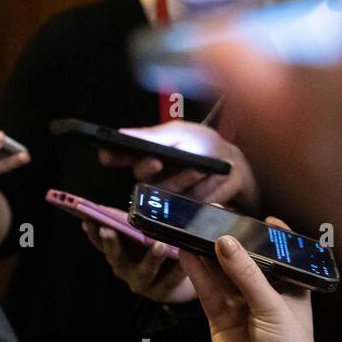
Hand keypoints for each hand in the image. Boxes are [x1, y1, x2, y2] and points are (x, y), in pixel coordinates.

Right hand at [84, 221, 195, 304]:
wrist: (183, 279)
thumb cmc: (156, 248)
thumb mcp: (141, 234)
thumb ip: (129, 222)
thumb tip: (113, 205)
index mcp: (117, 252)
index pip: (100, 242)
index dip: (92, 232)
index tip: (87, 220)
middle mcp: (125, 269)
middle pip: (116, 257)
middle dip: (111, 243)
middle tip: (108, 229)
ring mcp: (142, 283)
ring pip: (144, 271)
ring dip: (150, 258)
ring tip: (159, 245)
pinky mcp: (162, 292)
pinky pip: (170, 280)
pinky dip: (177, 270)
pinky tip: (183, 258)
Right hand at [96, 121, 259, 212]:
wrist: (234, 166)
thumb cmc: (204, 145)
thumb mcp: (180, 132)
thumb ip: (154, 135)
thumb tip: (121, 133)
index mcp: (146, 152)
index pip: (120, 155)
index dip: (111, 156)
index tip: (107, 155)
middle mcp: (151, 175)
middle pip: (139, 176)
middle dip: (147, 168)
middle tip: (157, 161)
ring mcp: (164, 194)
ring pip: (160, 191)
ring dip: (178, 180)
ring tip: (198, 169)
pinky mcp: (179, 209)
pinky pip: (178, 205)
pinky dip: (191, 191)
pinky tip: (201, 180)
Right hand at [178, 222, 322, 341]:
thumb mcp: (273, 308)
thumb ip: (246, 274)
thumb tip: (224, 242)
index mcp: (291, 289)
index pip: (280, 256)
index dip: (270, 237)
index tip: (258, 217)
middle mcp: (265, 295)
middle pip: (244, 261)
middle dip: (230, 241)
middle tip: (212, 215)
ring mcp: (240, 307)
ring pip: (221, 273)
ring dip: (207, 252)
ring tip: (192, 227)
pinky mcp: (219, 319)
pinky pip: (206, 291)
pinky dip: (196, 272)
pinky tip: (186, 252)